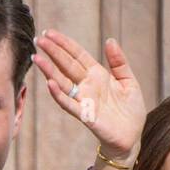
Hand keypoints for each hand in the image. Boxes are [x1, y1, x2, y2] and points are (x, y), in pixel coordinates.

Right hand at [32, 30, 145, 159]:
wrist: (132, 137)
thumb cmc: (131, 111)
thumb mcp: (129, 82)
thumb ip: (119, 62)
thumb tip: (110, 40)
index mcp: (97, 75)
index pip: (77, 55)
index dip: (64, 44)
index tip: (49, 33)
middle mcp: (88, 85)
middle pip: (67, 65)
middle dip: (53, 52)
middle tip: (38, 40)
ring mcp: (85, 100)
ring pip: (63, 82)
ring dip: (49, 71)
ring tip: (37, 58)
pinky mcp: (86, 115)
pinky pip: (69, 104)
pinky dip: (59, 95)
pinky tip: (50, 84)